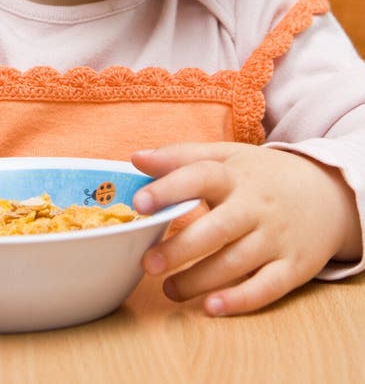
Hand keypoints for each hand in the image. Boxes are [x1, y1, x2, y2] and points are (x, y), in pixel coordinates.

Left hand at [132, 142, 359, 315]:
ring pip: (235, 262)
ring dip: (199, 279)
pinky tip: (211, 306)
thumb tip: (136, 158)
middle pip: (217, 227)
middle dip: (181, 247)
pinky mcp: (293, 267)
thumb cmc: (262, 175)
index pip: (200, 176)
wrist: (327, 194)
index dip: (169, 188)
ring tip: (169, 289)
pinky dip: (239, 300)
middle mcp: (255, 206)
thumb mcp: (227, 156)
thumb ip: (181, 157)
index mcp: (234, 175)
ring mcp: (275, 237)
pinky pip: (266, 288)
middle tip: (148, 263)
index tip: (139, 203)